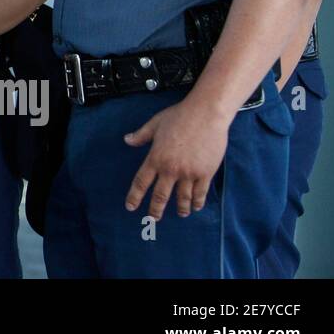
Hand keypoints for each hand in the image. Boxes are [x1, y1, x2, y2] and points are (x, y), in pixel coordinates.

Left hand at [123, 97, 231, 219]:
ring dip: (180, 208)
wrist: (206, 114)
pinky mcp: (205, 173)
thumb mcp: (155, 124)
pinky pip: (200, 193)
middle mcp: (171, 169)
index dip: (135, 196)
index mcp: (156, 158)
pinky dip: (197, 202)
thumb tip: (127, 140)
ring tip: (180, 214)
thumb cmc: (179, 116)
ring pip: (182, 198)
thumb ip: (141, 135)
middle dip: (156, 210)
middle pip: (161, 196)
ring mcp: (189, 173)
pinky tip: (195, 206)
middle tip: (153, 219)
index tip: (130, 207)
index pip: (141, 182)